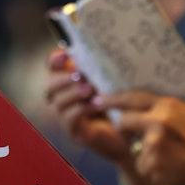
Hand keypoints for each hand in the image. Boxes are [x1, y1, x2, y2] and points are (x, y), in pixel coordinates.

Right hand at [44, 48, 132, 162]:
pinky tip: (95, 105)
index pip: (54, 68)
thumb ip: (102, 70)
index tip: (64, 54)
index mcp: (72, 83)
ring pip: (59, 102)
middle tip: (80, 76)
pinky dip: (81, 110)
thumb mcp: (114, 83)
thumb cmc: (124, 106)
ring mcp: (68, 117)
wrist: (134, 136)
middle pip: (51, 85)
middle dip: (63, 78)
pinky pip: (69, 119)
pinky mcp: (75, 132)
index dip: (55, 60)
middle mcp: (66, 99)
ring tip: (90, 89)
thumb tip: (98, 48)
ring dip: (74, 93)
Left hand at [94, 91, 184, 184]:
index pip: (132, 98)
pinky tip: (171, 170)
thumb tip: (147, 109)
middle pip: (125, 122)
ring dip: (148, 155)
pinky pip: (144, 166)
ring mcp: (152, 145)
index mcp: (168, 106)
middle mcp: (157, 122)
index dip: (113, 99)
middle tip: (135, 135)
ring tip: (172, 159)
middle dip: (126, 128)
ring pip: (136, 148)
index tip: (99, 100)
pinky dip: (153, 170)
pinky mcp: (151, 166)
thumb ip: (168, 111)